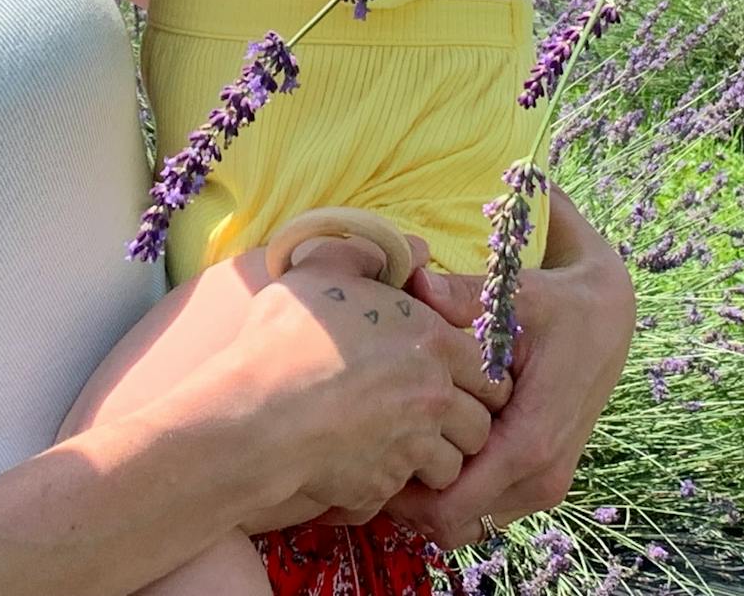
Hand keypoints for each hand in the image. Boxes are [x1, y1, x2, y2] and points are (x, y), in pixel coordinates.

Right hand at [222, 235, 509, 526]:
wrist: (254, 411)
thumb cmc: (287, 336)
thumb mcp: (325, 269)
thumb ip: (375, 253)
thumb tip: (418, 251)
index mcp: (431, 341)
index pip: (489, 368)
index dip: (473, 374)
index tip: (449, 377)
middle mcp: (433, 396)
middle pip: (481, 423)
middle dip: (464, 422)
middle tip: (433, 416)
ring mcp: (411, 446)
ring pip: (453, 465)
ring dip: (435, 459)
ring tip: (405, 445)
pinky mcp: (383, 486)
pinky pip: (407, 491)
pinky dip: (395, 482)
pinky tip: (369, 464)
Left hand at [380, 193, 634, 548]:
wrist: (607, 320)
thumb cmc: (557, 305)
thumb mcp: (515, 295)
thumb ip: (464, 296)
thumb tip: (417, 282)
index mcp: (530, 443)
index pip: (451, 507)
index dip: (402, 494)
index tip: (369, 454)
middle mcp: (540, 478)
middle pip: (451, 525)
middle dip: (407, 500)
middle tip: (373, 450)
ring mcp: (544, 485)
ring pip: (467, 524)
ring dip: (430, 498)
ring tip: (398, 448)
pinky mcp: (541, 481)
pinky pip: (485, 509)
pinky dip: (454, 493)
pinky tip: (432, 447)